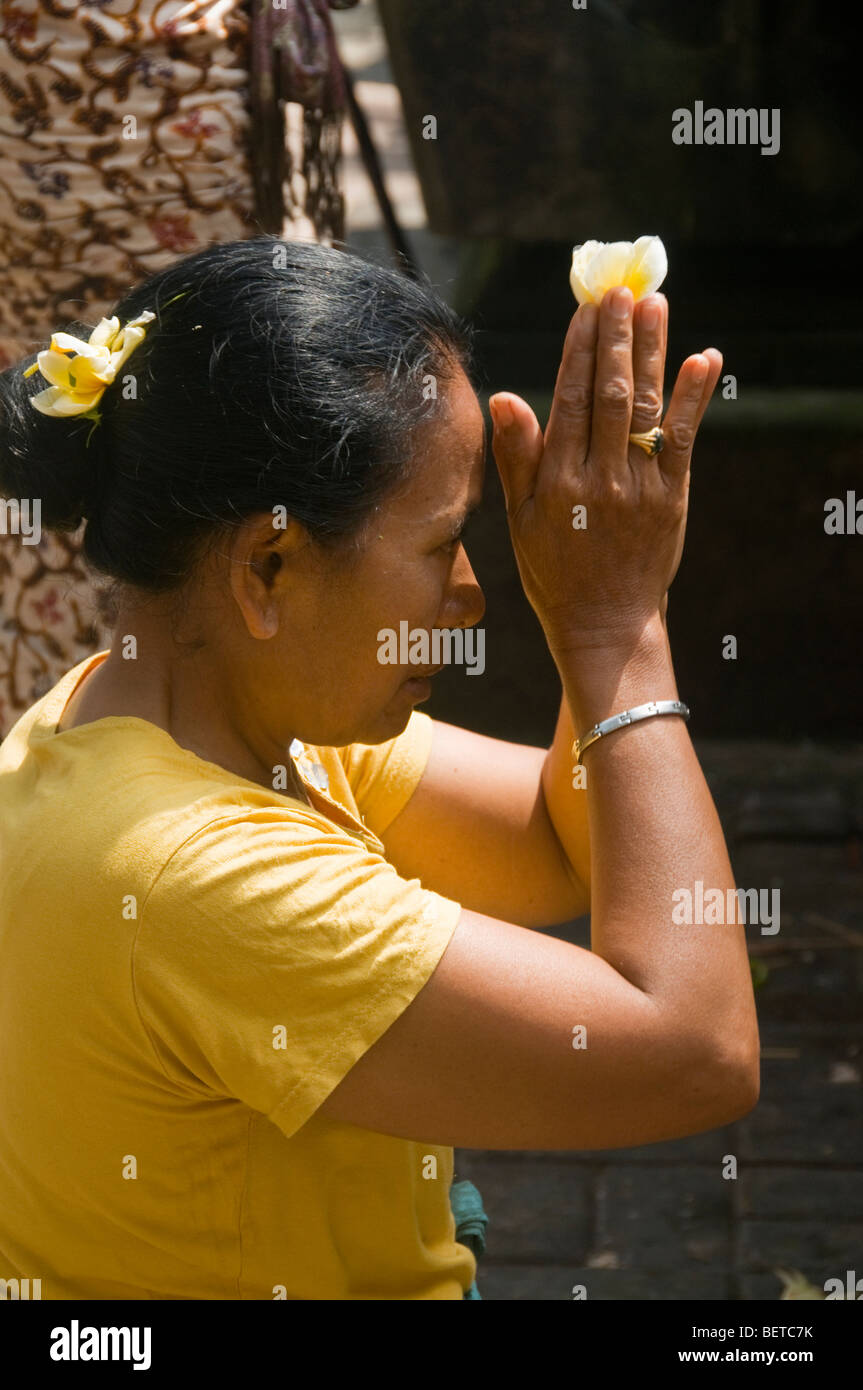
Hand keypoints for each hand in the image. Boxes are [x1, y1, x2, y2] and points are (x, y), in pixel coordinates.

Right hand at [489, 287, 721, 654]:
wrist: (606, 622)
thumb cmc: (555, 570)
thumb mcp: (519, 520)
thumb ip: (515, 457)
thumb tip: (504, 398)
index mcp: (557, 482)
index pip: (569, 400)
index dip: (578, 350)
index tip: (586, 308)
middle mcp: (600, 479)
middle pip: (611, 394)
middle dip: (616, 338)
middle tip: (621, 291)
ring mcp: (640, 487)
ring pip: (646, 408)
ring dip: (653, 352)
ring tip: (656, 304)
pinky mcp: (673, 498)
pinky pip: (684, 439)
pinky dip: (694, 398)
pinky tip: (703, 359)